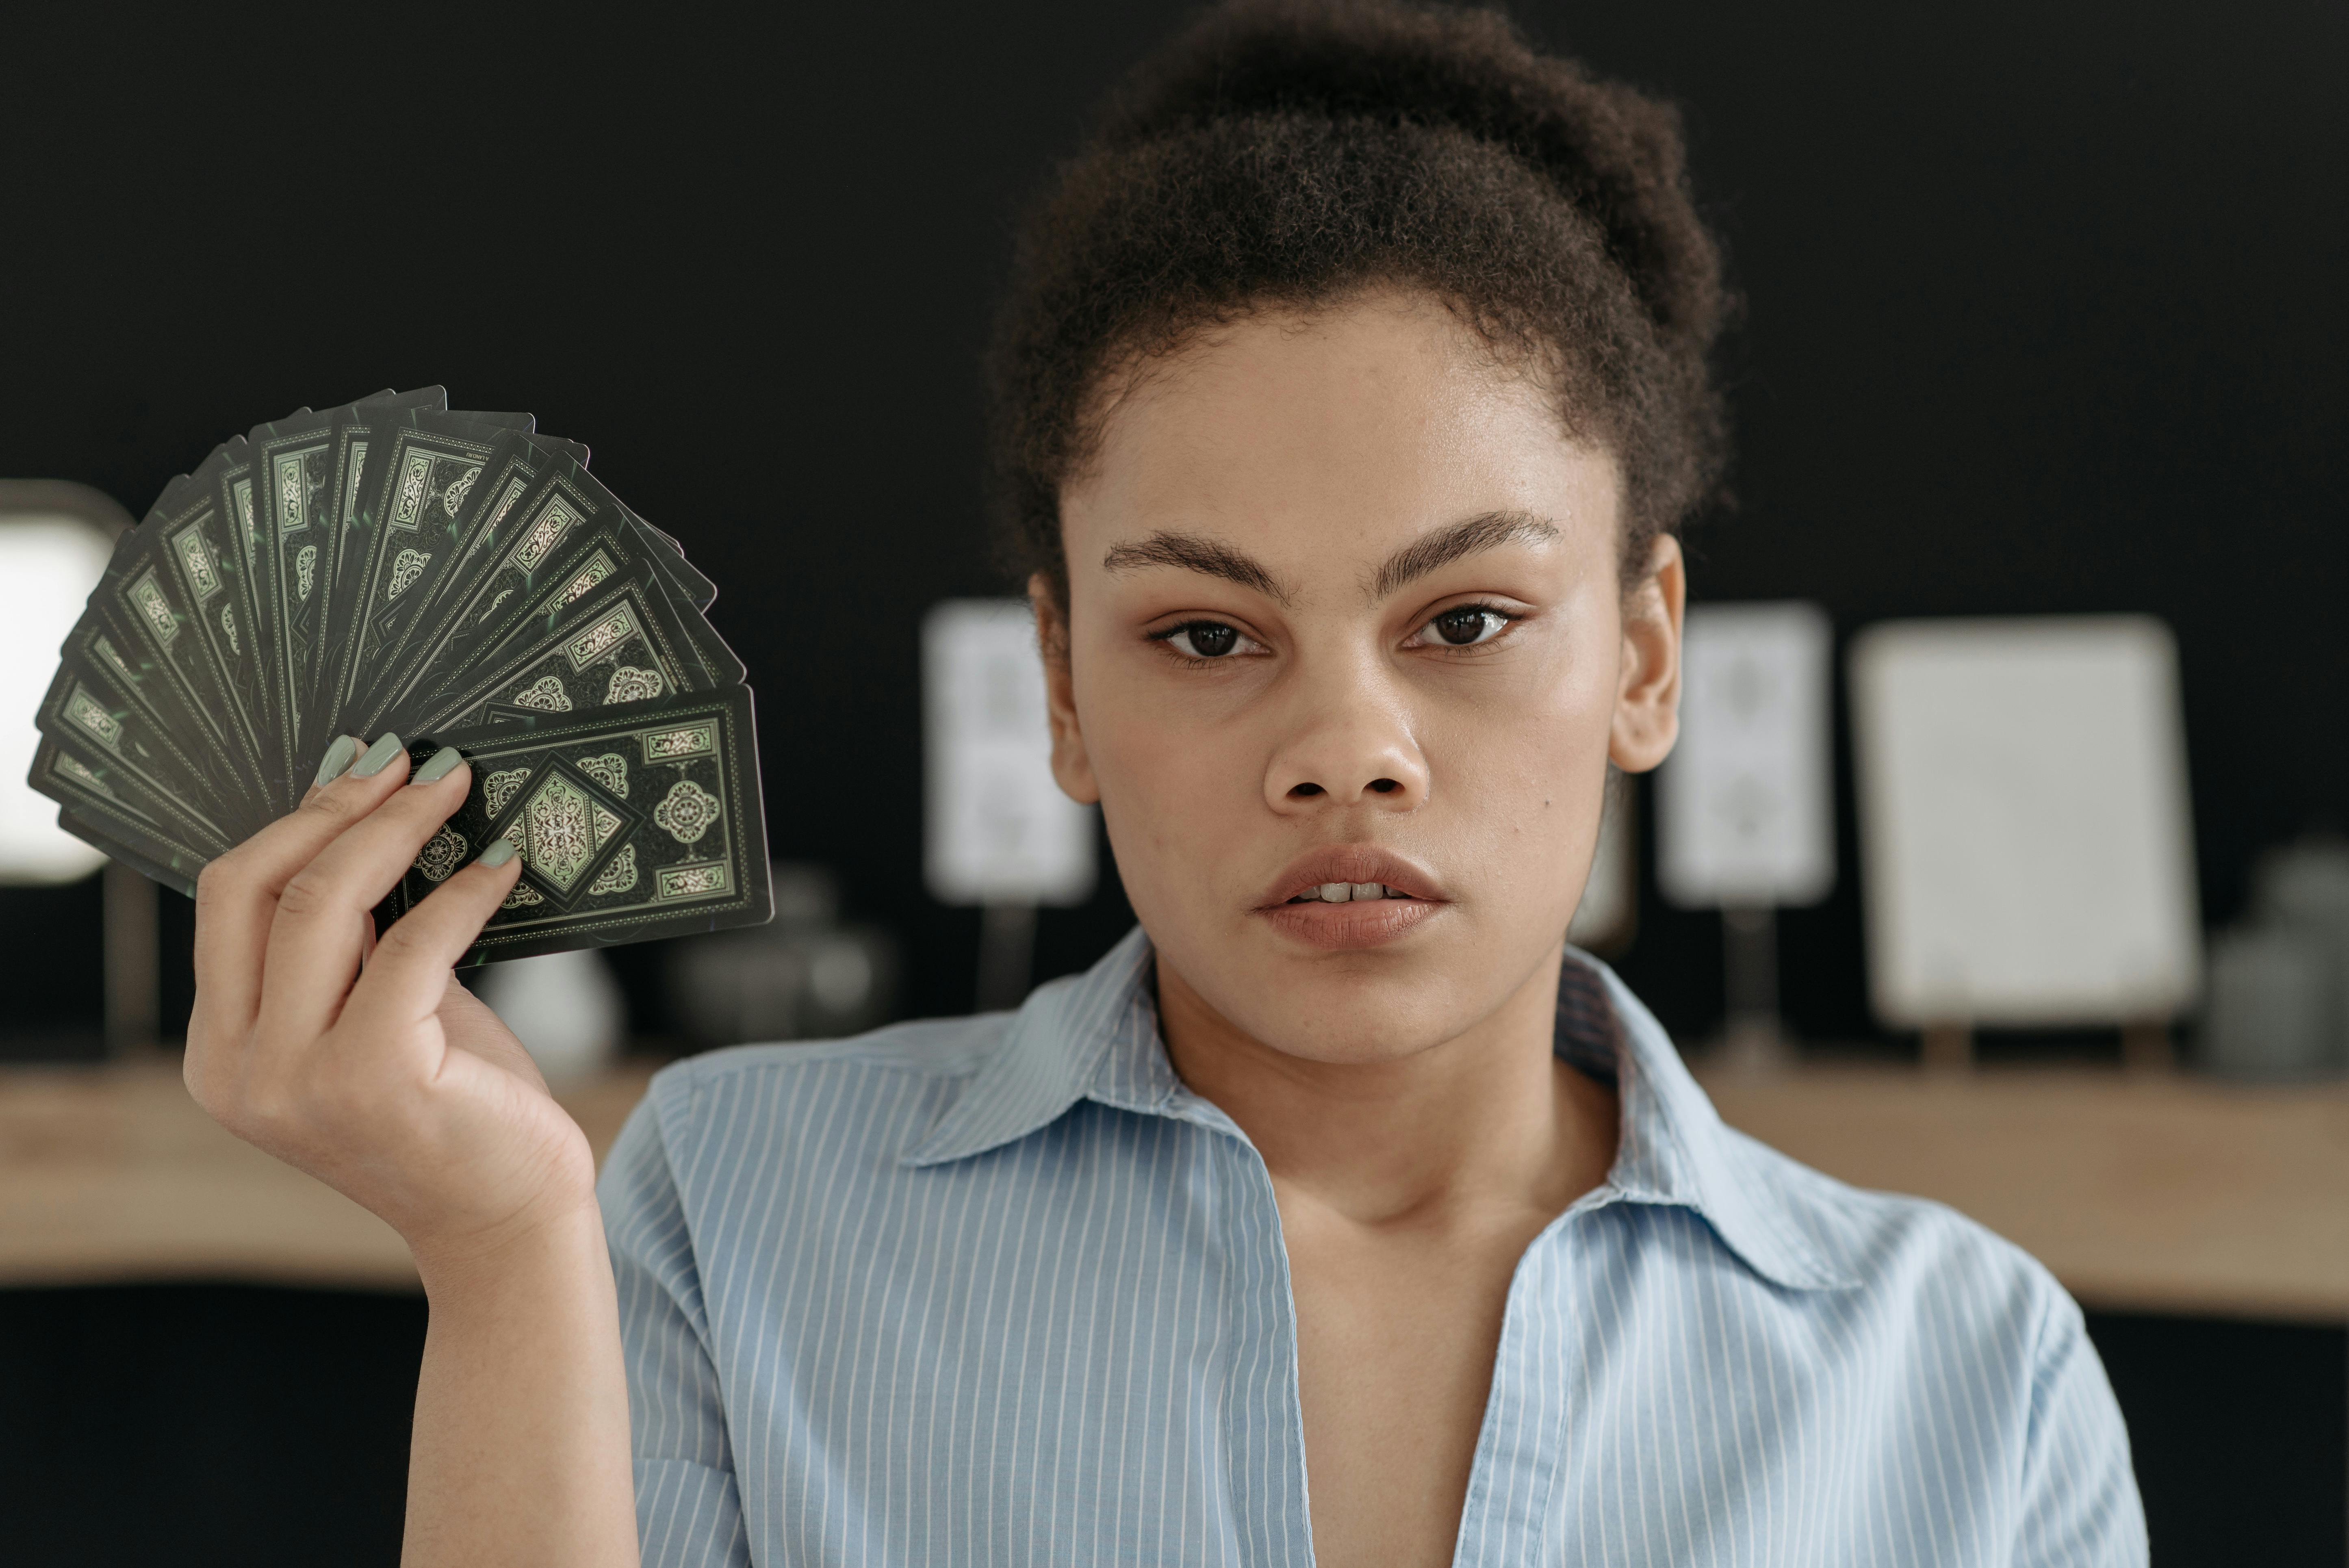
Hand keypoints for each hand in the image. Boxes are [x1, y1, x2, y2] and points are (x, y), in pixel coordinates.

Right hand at [185, 733, 596, 1280]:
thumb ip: (351, 943)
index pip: (227, 900)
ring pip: (323, 907)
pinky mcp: (372, 1078)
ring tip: (455, 790)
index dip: (297, 820)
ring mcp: (298, 1080)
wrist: (504, 1216)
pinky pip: (412, 949)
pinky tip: (504, 868)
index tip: (364, 769)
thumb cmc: (452, 1108)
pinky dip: (462, 895)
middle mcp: (242, 1071)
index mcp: (224, 1052)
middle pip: (260, 888)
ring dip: (397, 830)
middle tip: (410, 763)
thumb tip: (368, 816)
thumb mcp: (378, 1015)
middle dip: (340, 809)